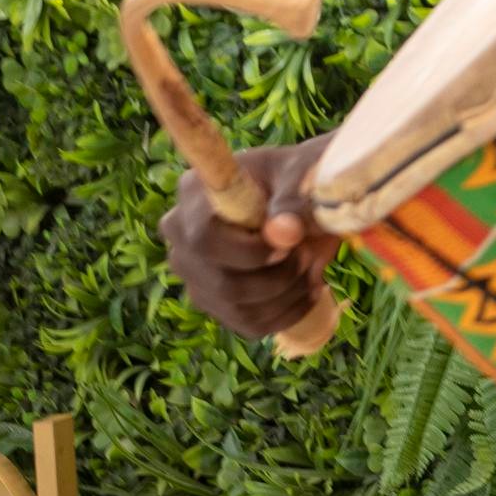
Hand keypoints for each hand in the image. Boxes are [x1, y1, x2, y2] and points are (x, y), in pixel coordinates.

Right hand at [158, 138, 335, 340]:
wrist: (311, 201)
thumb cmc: (303, 177)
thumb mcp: (304, 171)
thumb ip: (294, 196)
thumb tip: (284, 231)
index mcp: (196, 194)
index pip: (204, 238)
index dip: (250, 251)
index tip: (290, 243)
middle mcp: (182, 237)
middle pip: (222, 282)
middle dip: (278, 276)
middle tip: (310, 255)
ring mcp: (195, 273)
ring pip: (237, 307)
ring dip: (288, 293)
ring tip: (313, 267)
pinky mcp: (216, 301)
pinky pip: (249, 324)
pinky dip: (288, 312)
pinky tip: (309, 289)